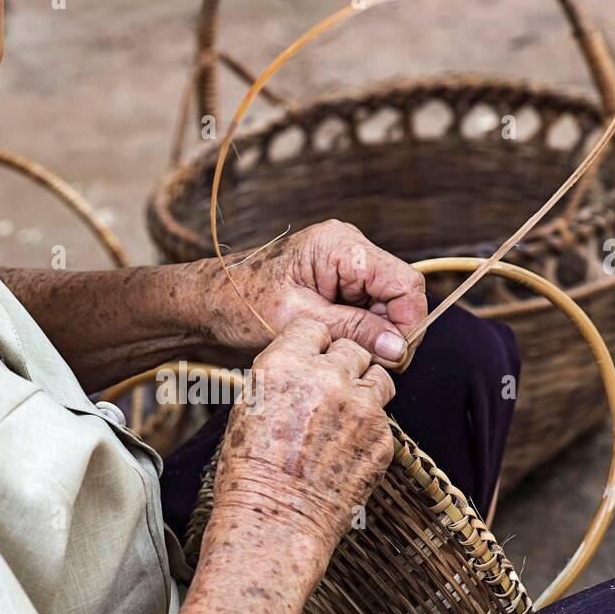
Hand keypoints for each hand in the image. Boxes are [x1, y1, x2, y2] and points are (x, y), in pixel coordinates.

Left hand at [198, 219, 426, 368]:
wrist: (206, 304)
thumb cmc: (240, 304)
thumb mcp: (299, 322)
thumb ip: (352, 331)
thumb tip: (399, 348)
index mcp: (341, 246)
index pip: (404, 282)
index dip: (408, 323)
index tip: (395, 359)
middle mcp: (348, 251)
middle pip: (398, 297)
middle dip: (390, 335)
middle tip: (369, 367)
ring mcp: (344, 269)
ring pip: (385, 309)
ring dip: (374, 339)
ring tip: (346, 360)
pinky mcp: (337, 287)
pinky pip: (366, 314)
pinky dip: (360, 337)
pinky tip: (340, 352)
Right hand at [209, 317, 395, 574]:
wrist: (275, 523)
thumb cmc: (250, 471)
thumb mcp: (249, 408)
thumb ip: (285, 376)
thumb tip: (307, 365)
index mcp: (285, 364)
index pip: (314, 328)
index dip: (314, 346)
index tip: (312, 361)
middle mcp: (327, 378)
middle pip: (352, 349)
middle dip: (343, 366)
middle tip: (330, 392)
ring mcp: (361, 408)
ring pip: (378, 378)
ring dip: (364, 390)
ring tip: (344, 418)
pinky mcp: (383, 438)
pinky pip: (384, 418)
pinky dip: (370, 429)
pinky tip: (346, 451)